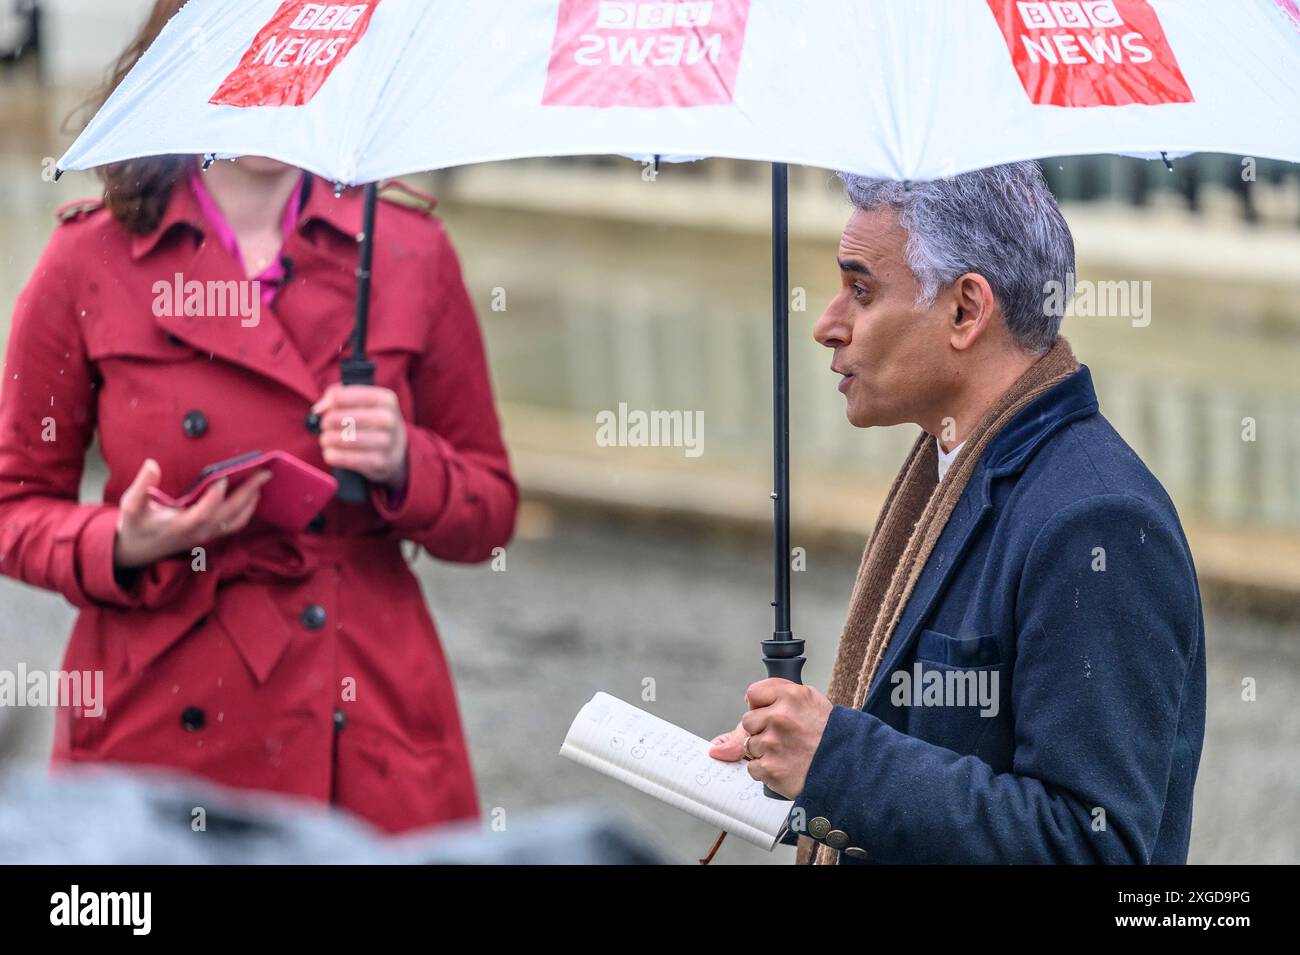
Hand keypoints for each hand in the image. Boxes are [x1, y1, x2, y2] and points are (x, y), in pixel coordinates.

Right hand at [113, 458, 271, 568]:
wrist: (137, 551)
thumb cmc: (135, 526)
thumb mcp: (131, 505)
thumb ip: (141, 485)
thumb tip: (151, 464)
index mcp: (179, 525)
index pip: (203, 513)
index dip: (215, 496)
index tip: (223, 476)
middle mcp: (198, 532)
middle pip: (229, 515)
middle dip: (247, 493)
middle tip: (263, 472)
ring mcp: (207, 535)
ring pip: (236, 521)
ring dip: (251, 501)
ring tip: (262, 481)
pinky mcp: (210, 535)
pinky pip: (235, 525)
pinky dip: (247, 510)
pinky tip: (253, 495)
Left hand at [313, 384, 408, 488]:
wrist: (396, 449)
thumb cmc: (371, 419)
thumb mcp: (361, 400)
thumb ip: (337, 394)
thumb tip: (319, 410)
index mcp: (386, 399)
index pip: (349, 395)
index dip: (332, 402)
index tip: (326, 409)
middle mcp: (389, 420)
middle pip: (346, 418)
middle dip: (328, 422)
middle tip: (324, 425)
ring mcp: (386, 443)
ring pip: (345, 439)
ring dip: (328, 439)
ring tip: (326, 439)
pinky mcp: (380, 463)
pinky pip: (347, 459)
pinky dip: (333, 455)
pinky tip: (331, 452)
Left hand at [708, 678, 832, 798]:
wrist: (847, 766)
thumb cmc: (829, 733)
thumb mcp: (810, 700)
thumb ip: (780, 693)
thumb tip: (750, 699)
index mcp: (789, 696)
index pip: (753, 694)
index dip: (759, 705)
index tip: (767, 713)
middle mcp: (779, 717)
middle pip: (748, 721)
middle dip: (761, 729)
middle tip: (782, 737)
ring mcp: (772, 744)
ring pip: (750, 745)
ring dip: (764, 751)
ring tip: (787, 753)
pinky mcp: (770, 769)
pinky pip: (753, 767)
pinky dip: (765, 770)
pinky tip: (784, 767)